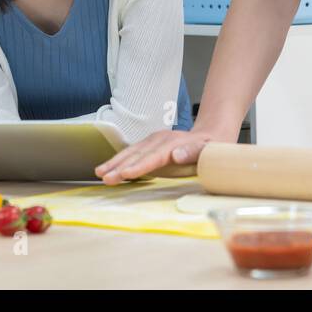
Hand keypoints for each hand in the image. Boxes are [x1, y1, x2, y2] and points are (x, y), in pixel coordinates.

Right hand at [94, 128, 217, 184]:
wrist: (211, 135)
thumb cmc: (211, 148)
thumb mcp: (208, 151)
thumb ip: (193, 153)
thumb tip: (176, 155)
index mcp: (173, 144)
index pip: (153, 157)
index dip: (139, 166)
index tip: (126, 174)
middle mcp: (160, 140)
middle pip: (137, 154)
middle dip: (120, 166)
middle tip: (105, 177)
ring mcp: (153, 141)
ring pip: (131, 152)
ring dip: (115, 162)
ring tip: (100, 173)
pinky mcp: (150, 145)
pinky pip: (132, 153)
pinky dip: (119, 160)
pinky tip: (108, 168)